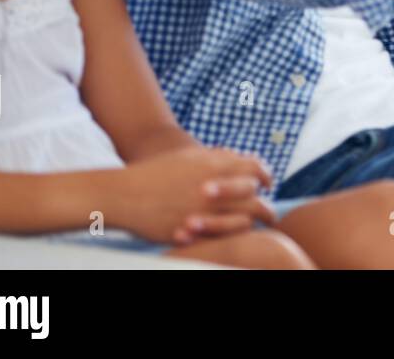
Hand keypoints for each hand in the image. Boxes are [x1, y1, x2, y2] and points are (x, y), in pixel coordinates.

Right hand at [112, 145, 276, 243]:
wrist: (123, 195)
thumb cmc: (157, 173)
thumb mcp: (190, 157)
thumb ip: (218, 158)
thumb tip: (244, 158)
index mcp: (214, 165)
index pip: (255, 168)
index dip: (266, 175)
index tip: (268, 184)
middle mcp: (214, 186)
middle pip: (254, 196)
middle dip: (266, 205)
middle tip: (270, 214)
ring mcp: (204, 210)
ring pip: (245, 219)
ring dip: (254, 223)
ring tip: (259, 229)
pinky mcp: (194, 230)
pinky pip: (226, 236)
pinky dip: (235, 235)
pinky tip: (236, 236)